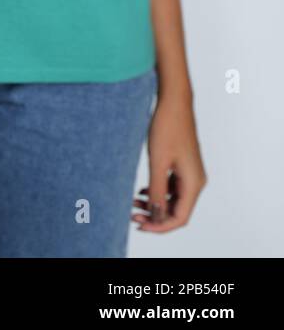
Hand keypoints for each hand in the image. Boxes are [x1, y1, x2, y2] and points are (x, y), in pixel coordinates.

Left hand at [133, 93, 206, 231]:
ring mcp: (190, 174)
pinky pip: (172, 187)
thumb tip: (155, 214)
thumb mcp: (157, 161)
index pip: (180, 217)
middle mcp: (196, 181)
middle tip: (132, 214)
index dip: (160, 226)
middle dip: (155, 216)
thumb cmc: (166, 128)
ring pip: (174, 199)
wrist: (173, 103)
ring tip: (133, 203)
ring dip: (155, 204)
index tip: (139, 224)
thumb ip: (157, 189)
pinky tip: (142, 191)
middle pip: (177, 210)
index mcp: (194, 183)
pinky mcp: (182, 166)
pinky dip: (158, 192)